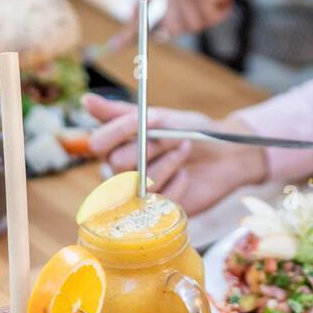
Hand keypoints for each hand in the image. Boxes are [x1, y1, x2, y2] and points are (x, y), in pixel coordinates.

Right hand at [83, 92, 267, 213]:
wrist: (226, 153)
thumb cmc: (191, 132)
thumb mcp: (159, 117)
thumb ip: (122, 113)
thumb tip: (85, 100)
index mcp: (118, 147)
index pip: (99, 143)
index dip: (122, 130)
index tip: (149, 118)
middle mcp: (123, 173)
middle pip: (119, 163)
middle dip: (152, 146)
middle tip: (176, 137)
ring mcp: (139, 194)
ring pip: (141, 182)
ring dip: (168, 161)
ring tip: (185, 150)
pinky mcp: (159, 211)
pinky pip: (160, 200)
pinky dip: (177, 182)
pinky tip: (186, 174)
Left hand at [138, 0, 271, 38]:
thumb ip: (176, 5)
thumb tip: (162, 33)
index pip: (141, 4)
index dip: (130, 28)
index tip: (116, 46)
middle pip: (170, 26)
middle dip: (191, 24)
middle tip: (208, 3)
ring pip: (188, 26)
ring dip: (208, 18)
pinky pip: (206, 20)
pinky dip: (220, 13)